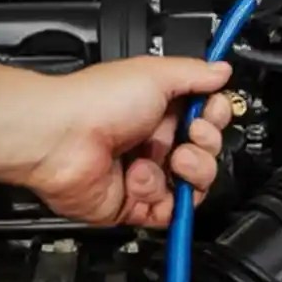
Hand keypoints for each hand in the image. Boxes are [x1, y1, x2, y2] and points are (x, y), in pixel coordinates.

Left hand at [21, 57, 232, 226]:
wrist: (60, 137)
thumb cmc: (95, 101)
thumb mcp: (154, 73)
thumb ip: (194, 73)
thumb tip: (221, 70)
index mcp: (157, 109)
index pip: (204, 120)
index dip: (214, 119)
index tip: (212, 113)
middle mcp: (150, 141)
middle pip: (204, 154)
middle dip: (206, 145)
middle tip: (193, 136)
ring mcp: (142, 173)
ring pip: (192, 186)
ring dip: (190, 171)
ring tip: (173, 159)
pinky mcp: (131, 203)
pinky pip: (167, 211)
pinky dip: (160, 195)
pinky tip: (140, 176)